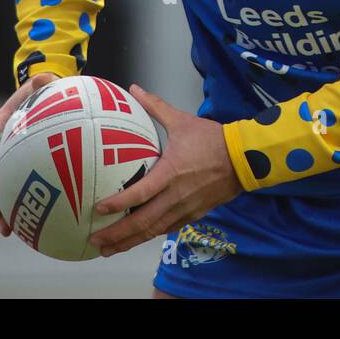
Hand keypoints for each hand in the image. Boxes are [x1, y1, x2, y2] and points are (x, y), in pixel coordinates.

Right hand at [0, 71, 56, 235]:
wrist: (43, 96)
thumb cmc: (44, 89)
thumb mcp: (43, 83)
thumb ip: (42, 83)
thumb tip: (43, 78)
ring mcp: (6, 159)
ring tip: (6, 229)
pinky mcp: (18, 169)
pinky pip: (13, 190)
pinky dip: (16, 207)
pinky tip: (27, 226)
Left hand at [88, 84, 242, 256]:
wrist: (244, 159)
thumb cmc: (212, 139)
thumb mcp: (182, 121)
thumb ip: (155, 107)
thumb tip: (134, 89)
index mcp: (170, 173)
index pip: (140, 194)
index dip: (118, 203)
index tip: (98, 209)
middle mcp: (176, 196)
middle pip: (143, 222)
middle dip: (117, 235)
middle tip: (95, 240)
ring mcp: (185, 209)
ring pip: (153, 231)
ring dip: (130, 241)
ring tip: (109, 249)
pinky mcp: (194, 215)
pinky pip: (168, 229)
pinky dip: (150, 235)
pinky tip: (137, 239)